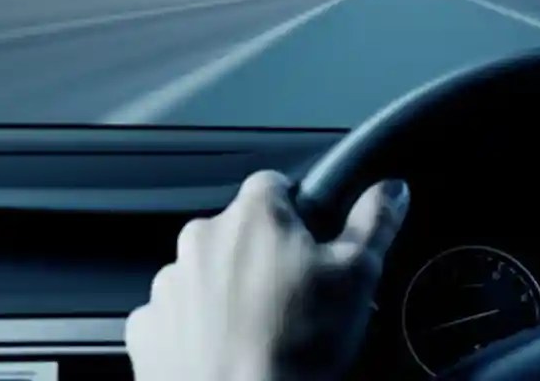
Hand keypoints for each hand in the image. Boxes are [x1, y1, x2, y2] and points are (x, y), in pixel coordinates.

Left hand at [125, 170, 409, 380]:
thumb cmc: (295, 345)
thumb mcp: (357, 276)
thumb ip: (374, 222)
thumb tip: (391, 190)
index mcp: (253, 215)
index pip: (275, 186)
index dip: (297, 214)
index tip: (311, 245)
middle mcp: (202, 239)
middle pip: (239, 232)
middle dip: (262, 256)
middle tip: (293, 298)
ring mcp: (169, 284)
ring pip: (206, 274)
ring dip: (228, 292)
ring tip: (260, 332)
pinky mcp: (148, 327)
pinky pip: (176, 316)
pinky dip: (197, 329)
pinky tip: (225, 351)